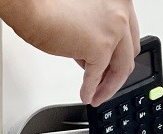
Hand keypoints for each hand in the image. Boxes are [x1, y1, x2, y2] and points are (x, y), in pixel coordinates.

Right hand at [0, 0, 139, 105]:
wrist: (33, 6)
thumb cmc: (50, 5)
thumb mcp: (85, 17)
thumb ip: (97, 33)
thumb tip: (96, 58)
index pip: (129, 34)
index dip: (120, 55)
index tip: (114, 68)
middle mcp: (121, 10)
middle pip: (128, 53)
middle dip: (116, 74)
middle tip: (106, 85)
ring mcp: (114, 29)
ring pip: (120, 68)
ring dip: (108, 86)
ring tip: (96, 95)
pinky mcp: (101, 47)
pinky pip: (97, 75)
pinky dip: (91, 88)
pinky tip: (86, 95)